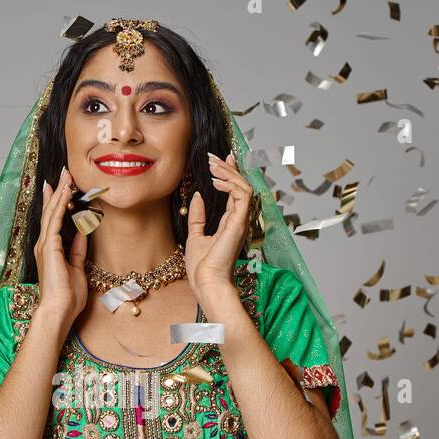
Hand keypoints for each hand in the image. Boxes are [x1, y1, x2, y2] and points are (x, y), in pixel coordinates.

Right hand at [33, 166, 88, 327]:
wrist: (59, 311)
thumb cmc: (68, 297)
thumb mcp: (78, 268)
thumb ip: (78, 250)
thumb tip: (83, 234)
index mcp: (50, 250)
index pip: (54, 220)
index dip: (57, 202)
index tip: (61, 187)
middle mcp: (44, 245)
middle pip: (50, 211)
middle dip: (57, 191)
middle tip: (64, 173)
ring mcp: (45, 245)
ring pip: (52, 212)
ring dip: (60, 192)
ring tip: (66, 175)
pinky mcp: (50, 247)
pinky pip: (55, 220)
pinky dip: (60, 204)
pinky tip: (65, 192)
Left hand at [184, 150, 250, 309]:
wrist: (205, 282)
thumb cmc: (201, 267)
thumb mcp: (194, 235)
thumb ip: (198, 216)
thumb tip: (198, 195)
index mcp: (230, 223)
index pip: (234, 192)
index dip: (229, 174)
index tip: (220, 159)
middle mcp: (239, 220)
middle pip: (241, 186)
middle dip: (229, 168)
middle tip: (213, 156)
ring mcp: (241, 221)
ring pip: (244, 186)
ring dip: (229, 172)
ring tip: (212, 164)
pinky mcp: (239, 222)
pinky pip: (242, 195)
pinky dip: (230, 183)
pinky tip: (216, 180)